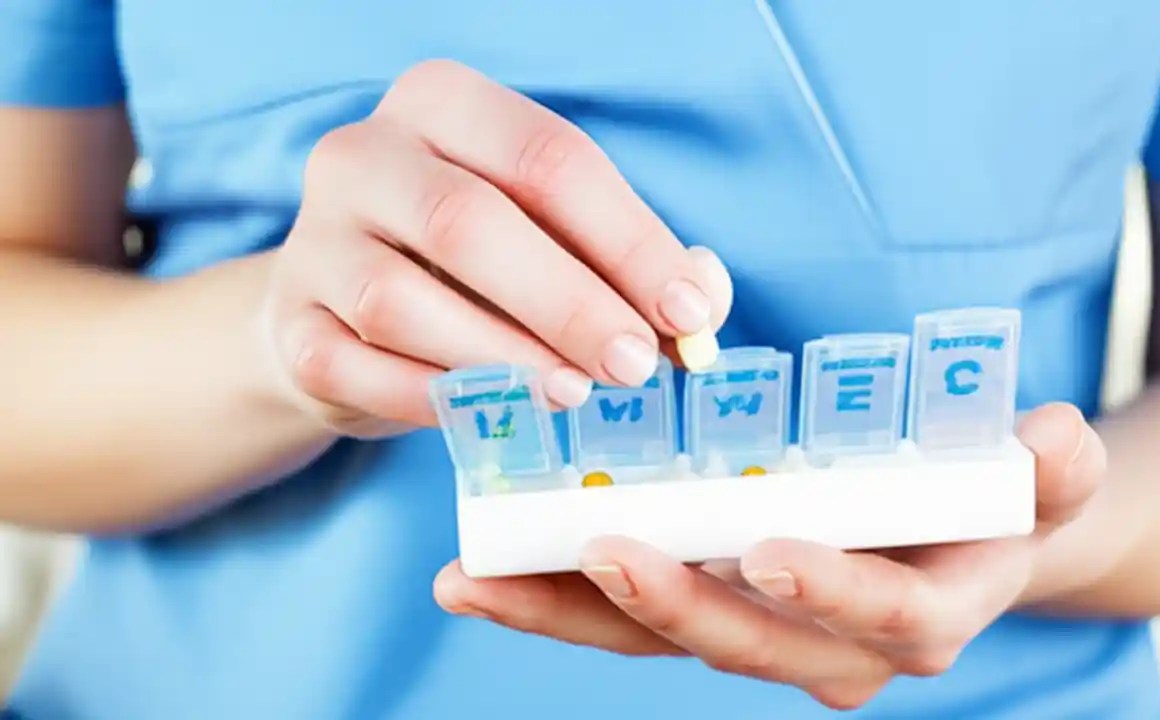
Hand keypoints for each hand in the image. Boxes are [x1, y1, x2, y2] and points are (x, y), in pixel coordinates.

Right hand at [258, 60, 731, 436]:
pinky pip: (360, 369)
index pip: (550, 160)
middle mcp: (363, 154)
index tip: (688, 314)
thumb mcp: (553, 239)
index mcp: (442, 104)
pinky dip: (435, 401)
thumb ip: (631, 262)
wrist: (344, 307)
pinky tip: (497, 418)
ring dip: (504, 359)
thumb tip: (699, 305)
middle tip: (637, 365)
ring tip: (576, 394)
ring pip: (402, 302)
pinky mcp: (290, 325)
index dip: (629, 242)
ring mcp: (313, 239)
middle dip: (569, 303)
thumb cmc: (475, 266)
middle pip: (469, 223)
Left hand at [433, 403, 1103, 709]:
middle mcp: (834, 650)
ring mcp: (763, 639)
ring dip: (571, 613)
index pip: (876, 616)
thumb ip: (1054, 466)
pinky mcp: (710, 615)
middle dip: (672, 603)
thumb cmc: (998, 501)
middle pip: (745, 642)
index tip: (769, 549)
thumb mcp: (1043, 480)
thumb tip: (1054, 436)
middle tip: (600, 548)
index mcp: (918, 617)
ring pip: (664, 640)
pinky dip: (556, 601)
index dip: (829, 590)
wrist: (968, 543)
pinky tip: (480, 577)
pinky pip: (628, 621)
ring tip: (478, 580)